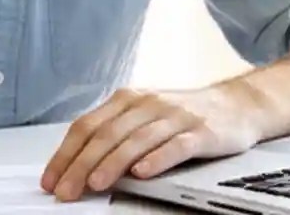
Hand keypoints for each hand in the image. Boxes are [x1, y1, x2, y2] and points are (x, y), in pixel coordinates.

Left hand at [40, 84, 264, 201]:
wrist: (238, 103)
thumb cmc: (185, 113)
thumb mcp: (145, 115)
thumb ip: (115, 133)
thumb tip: (75, 164)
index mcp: (128, 99)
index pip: (87, 126)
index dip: (65, 154)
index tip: (51, 179)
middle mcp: (148, 103)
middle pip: (108, 135)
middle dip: (81, 165)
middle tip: (66, 191)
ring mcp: (176, 116)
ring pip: (137, 140)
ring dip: (113, 163)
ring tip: (95, 183)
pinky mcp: (201, 131)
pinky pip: (176, 145)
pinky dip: (157, 159)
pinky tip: (143, 172)